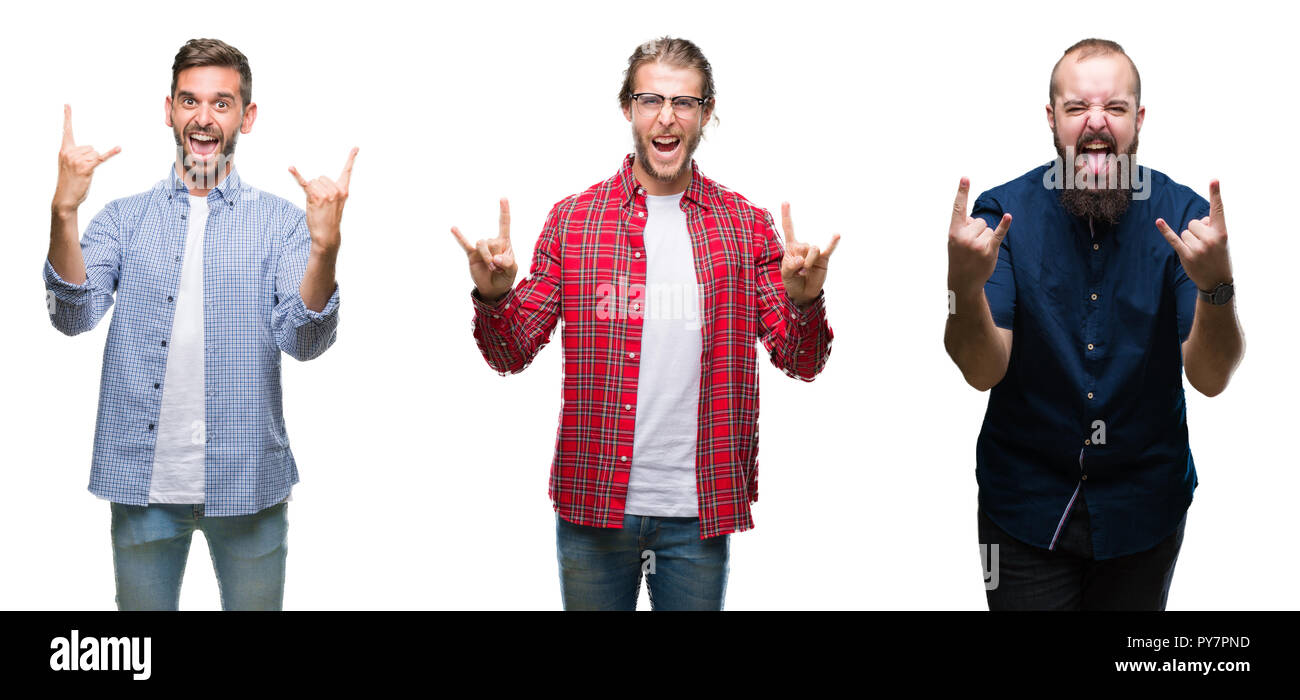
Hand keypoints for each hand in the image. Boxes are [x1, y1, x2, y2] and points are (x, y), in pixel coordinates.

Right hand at [52, 105, 119, 214]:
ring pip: (96, 153)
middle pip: (91, 146)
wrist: (65, 198)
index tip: (67, 104)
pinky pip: (101, 158)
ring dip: (93, 163)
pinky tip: (119, 148)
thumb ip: (77, 154)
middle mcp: (69, 152)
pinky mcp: (86, 167)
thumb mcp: (68, 164)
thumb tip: (93, 150)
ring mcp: (77, 160)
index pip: (66, 131)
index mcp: (64, 150)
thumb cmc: (69, 181)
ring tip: (83, 172)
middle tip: (81, 169)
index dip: (67, 117)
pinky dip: (111, 153)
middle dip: (90, 158)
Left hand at [289, 147, 357, 253]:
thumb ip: (333, 190)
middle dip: (318, 187)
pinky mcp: (314, 197)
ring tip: (316, 205)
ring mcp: (326, 194)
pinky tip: (291, 168)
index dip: (351, 158)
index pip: (347, 171)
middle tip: (322, 203)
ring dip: (311, 192)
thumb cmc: (330, 218)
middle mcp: (336, 190)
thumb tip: (317, 182)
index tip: (356, 147)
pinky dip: (296, 175)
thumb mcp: (337, 203)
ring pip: (313, 182)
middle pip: (321, 177)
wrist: (327, 234)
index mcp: (343, 190)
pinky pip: (304, 183)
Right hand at [452, 198, 517, 301]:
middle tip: (498, 269)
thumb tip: (496, 258)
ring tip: (491, 269)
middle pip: (491, 241)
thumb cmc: (505, 277)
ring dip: (486, 258)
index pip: (504, 224)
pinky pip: (465, 244)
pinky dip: (459, 236)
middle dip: (495, 257)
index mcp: (504, 242)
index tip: (503, 198)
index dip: (504, 211)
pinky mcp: (472, 254)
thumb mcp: (512, 272)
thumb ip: (508, 263)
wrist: (493, 289)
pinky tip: (453, 228)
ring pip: (481, 245)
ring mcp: (481, 248)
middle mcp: (492, 242)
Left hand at [779, 202, 839, 306]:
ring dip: (809, 263)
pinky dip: (833, 243)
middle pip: (803, 246)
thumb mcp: (785, 275)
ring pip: (813, 250)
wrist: (803, 293)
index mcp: (791, 247)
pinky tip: (837, 235)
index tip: (785, 201)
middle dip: (799, 262)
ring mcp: (814, 252)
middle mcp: (803, 246)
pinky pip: (829, 249)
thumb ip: (790, 266)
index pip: (789, 229)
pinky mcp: (824, 258)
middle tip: (798, 273)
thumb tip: (801, 260)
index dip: (786, 215)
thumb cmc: (792, 281)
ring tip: (805, 272)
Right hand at [948, 177, 1010, 292]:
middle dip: (977, 230)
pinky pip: (998, 233)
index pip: (958, 209)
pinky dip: (1004, 225)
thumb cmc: (959, 259)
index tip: (965, 178)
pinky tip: (1008, 217)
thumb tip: (975, 218)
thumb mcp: (954, 242)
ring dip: (985, 238)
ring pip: (988, 228)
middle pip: (979, 220)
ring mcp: (977, 244)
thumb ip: (963, 227)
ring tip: (977, 252)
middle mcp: (964, 237)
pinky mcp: (989, 250)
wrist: (963, 282)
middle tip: (970, 247)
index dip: (962, 192)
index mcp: (954, 232)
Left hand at [1156, 180, 1231, 291]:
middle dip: (1196, 231)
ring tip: (1199, 253)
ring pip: (1184, 232)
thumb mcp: (1221, 241)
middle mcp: (1211, 239)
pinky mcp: (1186, 255)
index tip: (1214, 179)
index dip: (1216, 194)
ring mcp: (1198, 248)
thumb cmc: (1219, 258)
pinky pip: (1173, 239)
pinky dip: (1165, 230)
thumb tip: (1199, 221)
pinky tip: (1158, 221)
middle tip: (1205, 246)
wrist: (1217, 282)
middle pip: (1193, 223)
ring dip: (1188, 240)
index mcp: (1222, 233)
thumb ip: (1211, 228)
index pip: (1218, 210)